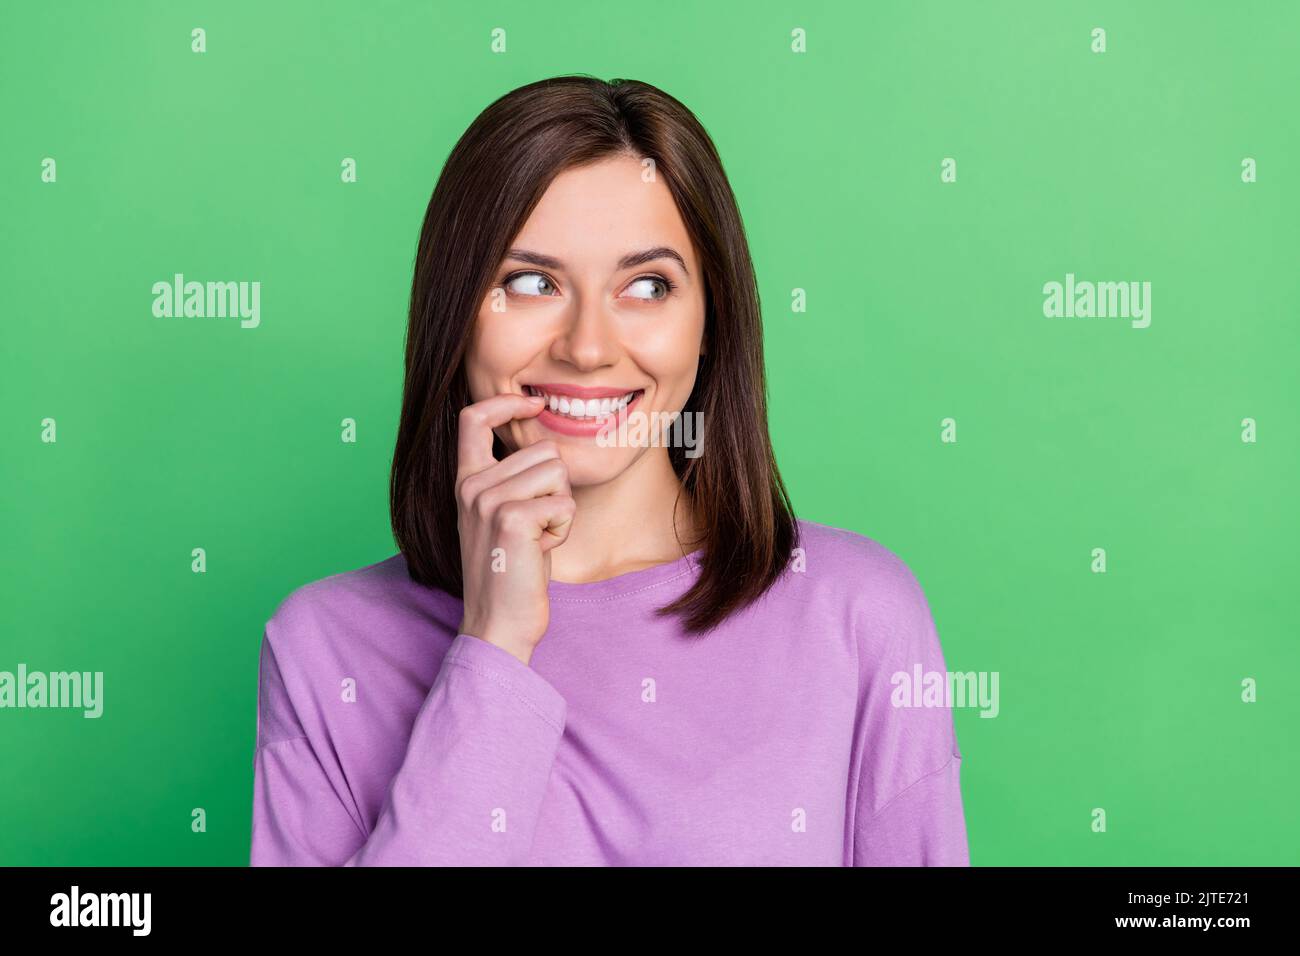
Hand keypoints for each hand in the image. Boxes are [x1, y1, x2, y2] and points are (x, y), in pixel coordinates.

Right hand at [454, 393, 575, 664]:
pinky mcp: (513, 518)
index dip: (505, 403)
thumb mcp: (500, 518)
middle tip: (535, 528)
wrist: (497, 624)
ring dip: (560, 509)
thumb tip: (546, 446)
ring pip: (558, 473)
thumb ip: (511, 481)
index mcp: (465, 481)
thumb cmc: (509, 573)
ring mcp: (489, 500)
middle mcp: (472, 485)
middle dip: (555, 488)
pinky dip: (563, 529)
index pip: (473, 418)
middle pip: (544, 449)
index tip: (533, 406)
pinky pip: (565, 503)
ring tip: (536, 539)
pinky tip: (540, 552)